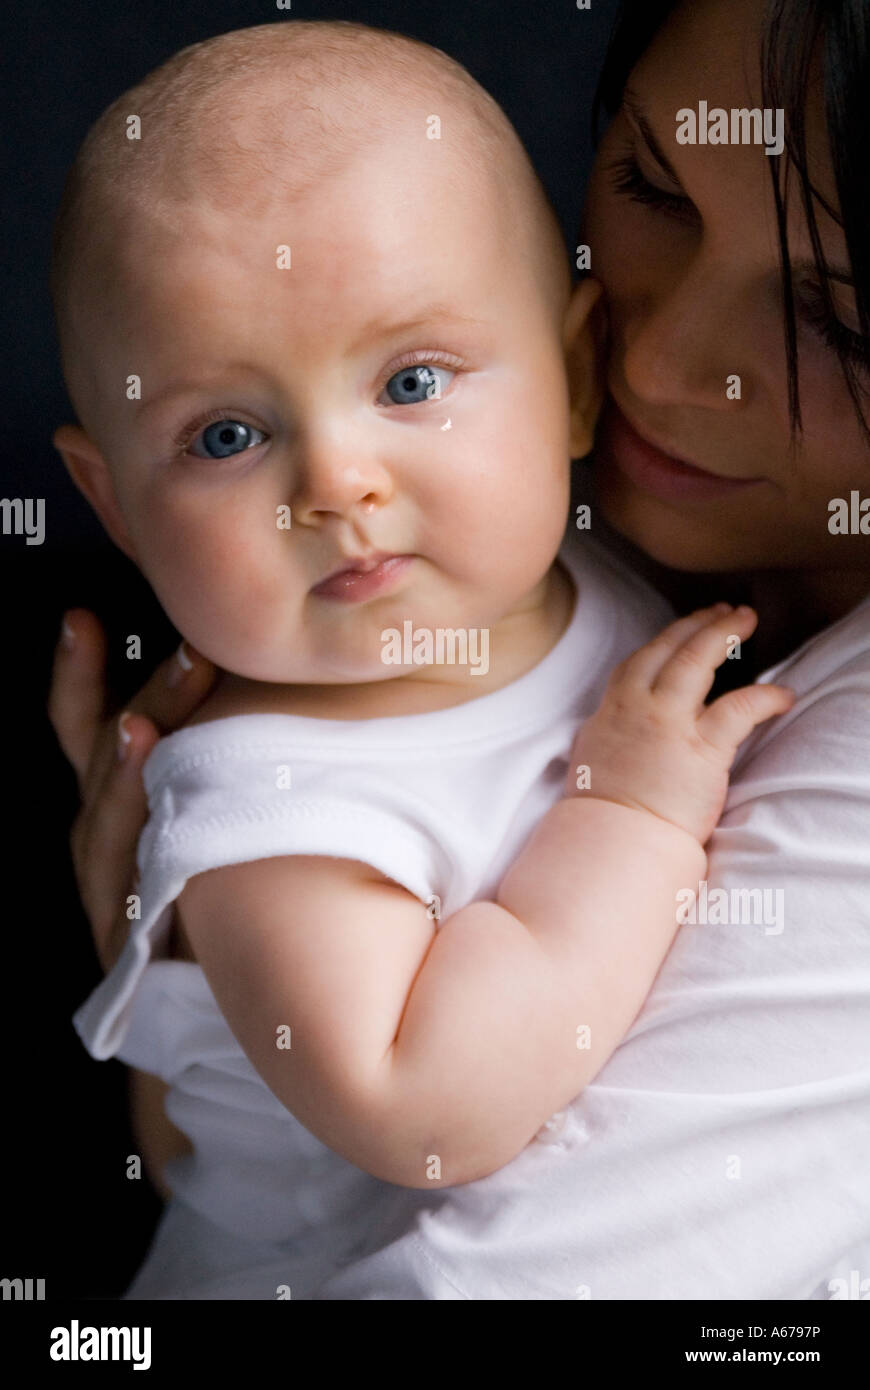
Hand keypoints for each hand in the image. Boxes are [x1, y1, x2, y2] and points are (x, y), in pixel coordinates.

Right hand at [47, 610, 217, 972]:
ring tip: (146, 732)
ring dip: (130, 778)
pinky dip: (137, 867)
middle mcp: (104, 837)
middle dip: (147, 704)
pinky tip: (158, 840)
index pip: (85, 726)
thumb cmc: (228, 885)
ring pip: (109, 825)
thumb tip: (238, 667)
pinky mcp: (128, 948)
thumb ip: (212, 751)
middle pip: (109, 762)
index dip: (78, 676)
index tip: (81, 621)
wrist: (227, 994)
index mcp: (117, 798)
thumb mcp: (213, 809)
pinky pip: (128, 900)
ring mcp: (111, 890)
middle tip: (192, 656)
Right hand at [565, 603, 794, 844]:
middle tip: (724, 610)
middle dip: (698, 623)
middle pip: (668, 647)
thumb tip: (609, 724)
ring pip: (695, 659)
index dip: (666, 639)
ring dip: (722, 633)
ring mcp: (668, 723)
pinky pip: (740, 707)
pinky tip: (784, 694)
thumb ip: (607, 731)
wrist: (613, 841)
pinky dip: (766, 695)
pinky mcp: (702, 747)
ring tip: (744, 618)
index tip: (686, 627)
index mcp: (611, 711)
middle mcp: (637, 707)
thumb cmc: (602, 812)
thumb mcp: (591, 757)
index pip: (639, 662)